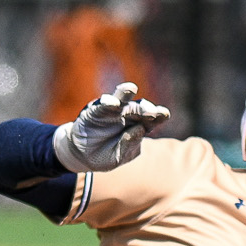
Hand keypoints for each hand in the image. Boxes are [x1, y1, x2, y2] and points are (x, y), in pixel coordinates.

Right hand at [52, 81, 171, 173]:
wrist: (82, 155)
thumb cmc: (105, 155)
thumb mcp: (118, 156)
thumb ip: (129, 144)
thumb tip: (140, 129)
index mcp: (140, 126)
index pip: (153, 119)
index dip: (159, 115)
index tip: (164, 114)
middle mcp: (129, 114)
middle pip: (140, 107)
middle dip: (146, 107)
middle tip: (151, 112)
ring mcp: (113, 110)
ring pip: (122, 98)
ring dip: (126, 92)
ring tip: (131, 88)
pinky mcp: (96, 109)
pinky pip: (102, 104)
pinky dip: (107, 102)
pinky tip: (111, 103)